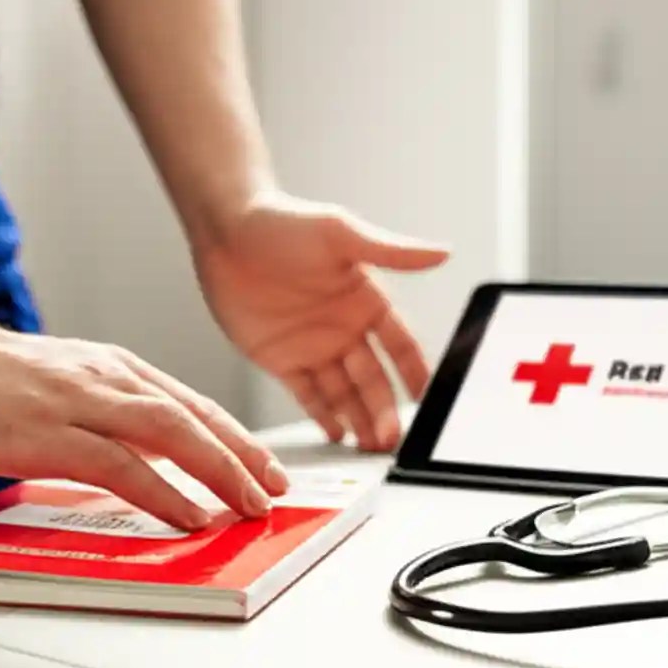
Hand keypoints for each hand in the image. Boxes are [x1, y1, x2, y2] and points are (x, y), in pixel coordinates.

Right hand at [0, 314, 287, 530]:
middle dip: (243, 457)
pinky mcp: (51, 431)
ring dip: (218, 471)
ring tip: (247, 505)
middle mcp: (110, 380)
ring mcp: (82, 402)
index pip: (193, 405)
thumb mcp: (70, 385)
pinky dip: (162, 490)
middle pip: (195, 418)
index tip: (266, 467)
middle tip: (274, 491)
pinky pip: (121, 464)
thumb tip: (151, 454)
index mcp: (117, 369)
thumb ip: (110, 413)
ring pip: (170, 433)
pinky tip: (187, 512)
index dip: (237, 438)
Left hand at [192, 191, 449, 450]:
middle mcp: (344, 328)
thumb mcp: (342, 234)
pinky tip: (338, 433)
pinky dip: (323, 415)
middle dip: (385, 410)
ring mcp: (313, 345)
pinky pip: (307, 394)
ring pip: (344, 392)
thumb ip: (392, 252)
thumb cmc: (284, 222)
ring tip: (372, 446)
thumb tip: (442, 252)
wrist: (225, 229)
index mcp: (365, 300)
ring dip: (360, 419)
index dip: (414, 371)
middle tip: (394, 438)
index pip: (400, 345)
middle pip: (373, 378)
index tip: (430, 397)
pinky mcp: (280, 358)